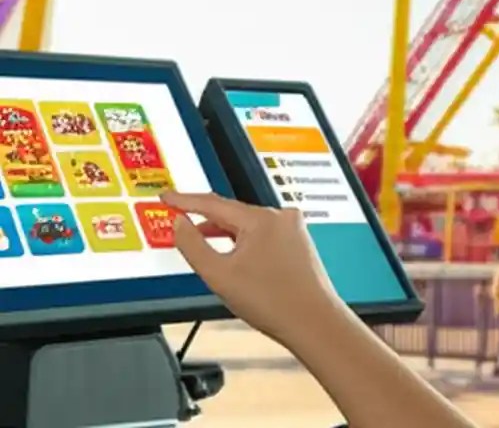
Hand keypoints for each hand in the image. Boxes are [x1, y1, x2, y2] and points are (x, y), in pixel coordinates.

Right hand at [161, 191, 343, 347]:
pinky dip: (245, 243)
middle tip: (180, 224)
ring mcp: (294, 229)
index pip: (213, 203)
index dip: (184, 201)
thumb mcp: (218, 274)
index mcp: (262, 219)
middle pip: (232, 213)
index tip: (166, 197)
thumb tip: (179, 223)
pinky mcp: (299, 243)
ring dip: (225, 234)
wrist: (312, 322)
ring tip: (205, 246)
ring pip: (248, 226)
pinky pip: (264, 235)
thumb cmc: (274, 302)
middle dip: (206, 221)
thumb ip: (192, 245)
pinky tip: (236, 258)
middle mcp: (282, 217)